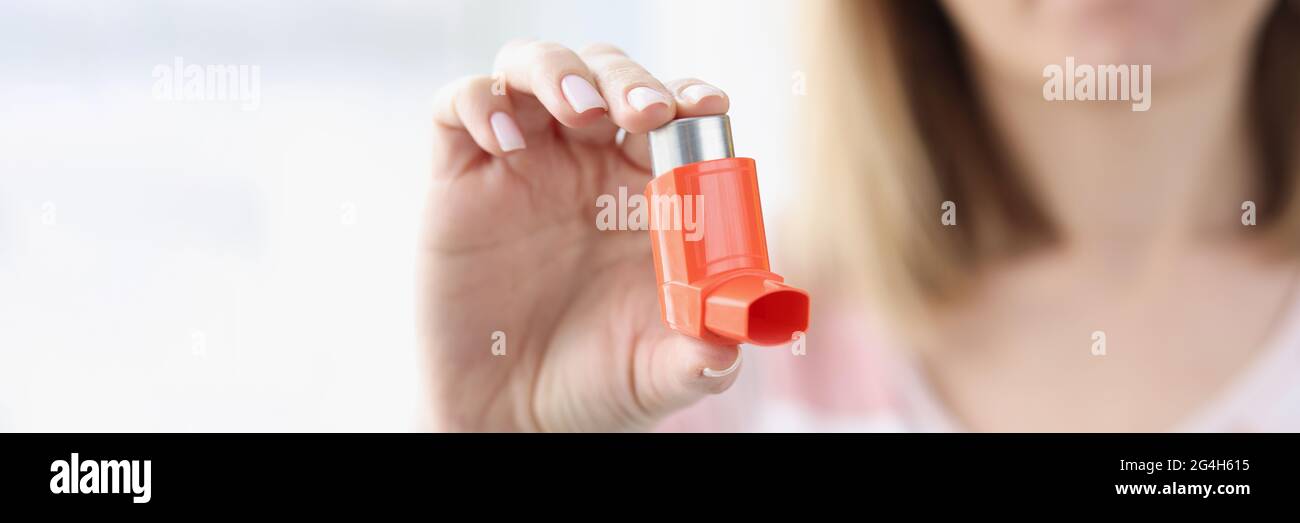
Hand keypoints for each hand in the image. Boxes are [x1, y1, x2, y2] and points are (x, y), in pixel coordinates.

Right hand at [421, 40, 740, 431]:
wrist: (512, 418)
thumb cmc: (596, 384)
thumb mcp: (661, 375)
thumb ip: (703, 359)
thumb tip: (730, 343)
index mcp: (647, 193)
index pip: (674, 115)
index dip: (690, 97)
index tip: (706, 107)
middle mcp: (587, 166)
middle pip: (609, 77)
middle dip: (630, 78)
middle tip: (646, 111)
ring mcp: (523, 165)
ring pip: (535, 69)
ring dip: (561, 71)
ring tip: (580, 110)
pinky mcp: (460, 178)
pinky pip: (458, 106)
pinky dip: (479, 103)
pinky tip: (505, 142)